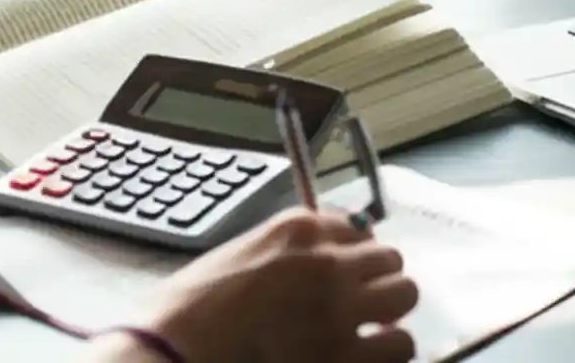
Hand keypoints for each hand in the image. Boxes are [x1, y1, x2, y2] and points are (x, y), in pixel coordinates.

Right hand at [123, 208, 418, 362]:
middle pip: (388, 258)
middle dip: (377, 280)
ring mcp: (341, 308)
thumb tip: (316, 262)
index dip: (353, 253)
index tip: (347, 269)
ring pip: (404, 296)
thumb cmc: (185, 316)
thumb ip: (284, 253)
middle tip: (362, 304)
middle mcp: (327, 261)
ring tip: (371, 331)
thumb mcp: (235, 257)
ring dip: (390, 314)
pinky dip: (389, 352)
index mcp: (297, 230)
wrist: (171, 355)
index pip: (356, 225)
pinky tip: (368, 357)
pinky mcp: (347, 355)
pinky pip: (400, 346)